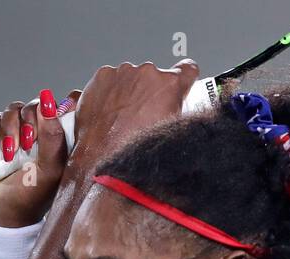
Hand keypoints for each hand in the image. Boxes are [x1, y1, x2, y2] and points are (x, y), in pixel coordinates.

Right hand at [0, 89, 78, 227]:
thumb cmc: (32, 195)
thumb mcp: (50, 169)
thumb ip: (53, 136)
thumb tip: (49, 101)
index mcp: (63, 141)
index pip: (70, 108)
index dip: (65, 103)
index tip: (57, 113)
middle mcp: (42, 133)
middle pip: (38, 105)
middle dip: (30, 122)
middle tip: (28, 146)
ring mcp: (19, 132)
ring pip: (15, 109)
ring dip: (10, 130)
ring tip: (10, 154)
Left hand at [62, 60, 199, 183]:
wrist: (103, 158)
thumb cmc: (134, 151)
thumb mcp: (172, 134)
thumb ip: (178, 113)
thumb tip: (178, 111)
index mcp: (170, 84)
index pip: (187, 69)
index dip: (185, 78)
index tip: (182, 81)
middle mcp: (146, 73)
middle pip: (155, 76)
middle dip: (152, 92)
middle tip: (145, 115)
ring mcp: (122, 73)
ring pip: (132, 77)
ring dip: (130, 91)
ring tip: (124, 117)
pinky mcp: (102, 77)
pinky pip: (111, 79)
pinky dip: (111, 91)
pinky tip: (111, 112)